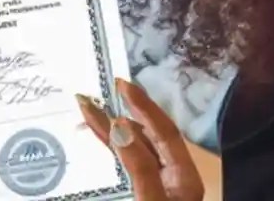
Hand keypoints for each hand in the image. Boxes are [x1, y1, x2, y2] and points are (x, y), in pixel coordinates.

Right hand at [77, 78, 204, 200]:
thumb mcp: (153, 199)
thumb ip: (139, 166)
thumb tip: (119, 126)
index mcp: (184, 176)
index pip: (165, 132)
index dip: (144, 106)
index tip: (122, 85)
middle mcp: (173, 176)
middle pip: (149, 136)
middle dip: (126, 111)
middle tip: (106, 87)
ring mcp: (157, 184)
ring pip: (134, 147)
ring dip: (112, 127)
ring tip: (89, 109)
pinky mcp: (141, 192)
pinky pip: (125, 162)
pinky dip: (111, 146)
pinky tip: (98, 134)